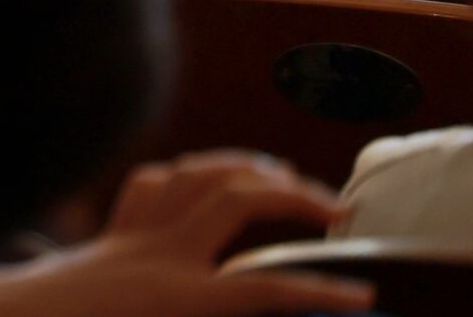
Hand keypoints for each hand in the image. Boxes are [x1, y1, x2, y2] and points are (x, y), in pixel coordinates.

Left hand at [0, 156, 370, 316]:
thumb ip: (218, 310)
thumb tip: (252, 302)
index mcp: (177, 298)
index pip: (267, 289)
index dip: (321, 292)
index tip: (364, 295)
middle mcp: (157, 254)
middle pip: (238, 198)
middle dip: (295, 199)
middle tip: (339, 214)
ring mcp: (129, 234)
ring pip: (197, 174)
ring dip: (247, 170)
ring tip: (289, 182)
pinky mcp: (107, 232)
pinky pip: (153, 184)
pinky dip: (189, 176)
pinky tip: (207, 183)